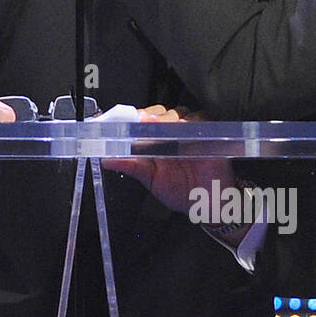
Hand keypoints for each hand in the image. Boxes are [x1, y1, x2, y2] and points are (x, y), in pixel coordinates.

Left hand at [105, 105, 237, 216]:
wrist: (208, 203)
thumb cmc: (182, 192)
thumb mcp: (151, 180)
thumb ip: (131, 167)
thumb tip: (107, 160)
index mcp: (157, 143)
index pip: (145, 121)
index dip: (138, 117)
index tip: (131, 119)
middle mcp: (173, 136)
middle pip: (162, 113)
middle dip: (153, 115)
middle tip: (145, 121)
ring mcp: (190, 134)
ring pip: (180, 113)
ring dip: (171, 117)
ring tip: (163, 126)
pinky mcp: (208, 135)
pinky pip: (201, 120)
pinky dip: (192, 121)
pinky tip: (183, 129)